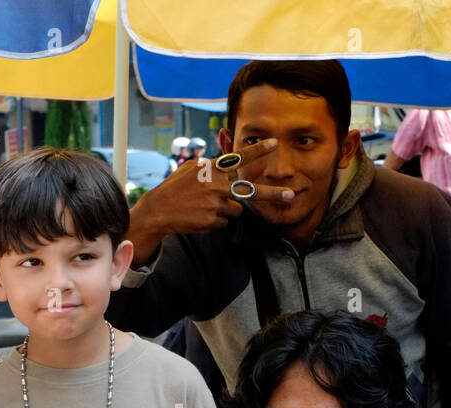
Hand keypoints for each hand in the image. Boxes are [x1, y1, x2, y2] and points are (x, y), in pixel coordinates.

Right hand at [126, 139, 294, 266]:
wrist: (158, 210)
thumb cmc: (176, 188)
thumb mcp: (193, 170)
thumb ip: (213, 167)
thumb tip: (231, 166)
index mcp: (212, 169)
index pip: (239, 158)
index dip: (258, 151)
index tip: (274, 143)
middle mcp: (216, 185)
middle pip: (251, 191)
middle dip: (273, 193)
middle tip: (291, 194)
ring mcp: (215, 204)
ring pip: (236, 209)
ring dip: (226, 209)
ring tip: (205, 206)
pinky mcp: (212, 220)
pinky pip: (224, 221)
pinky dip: (215, 219)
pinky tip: (200, 215)